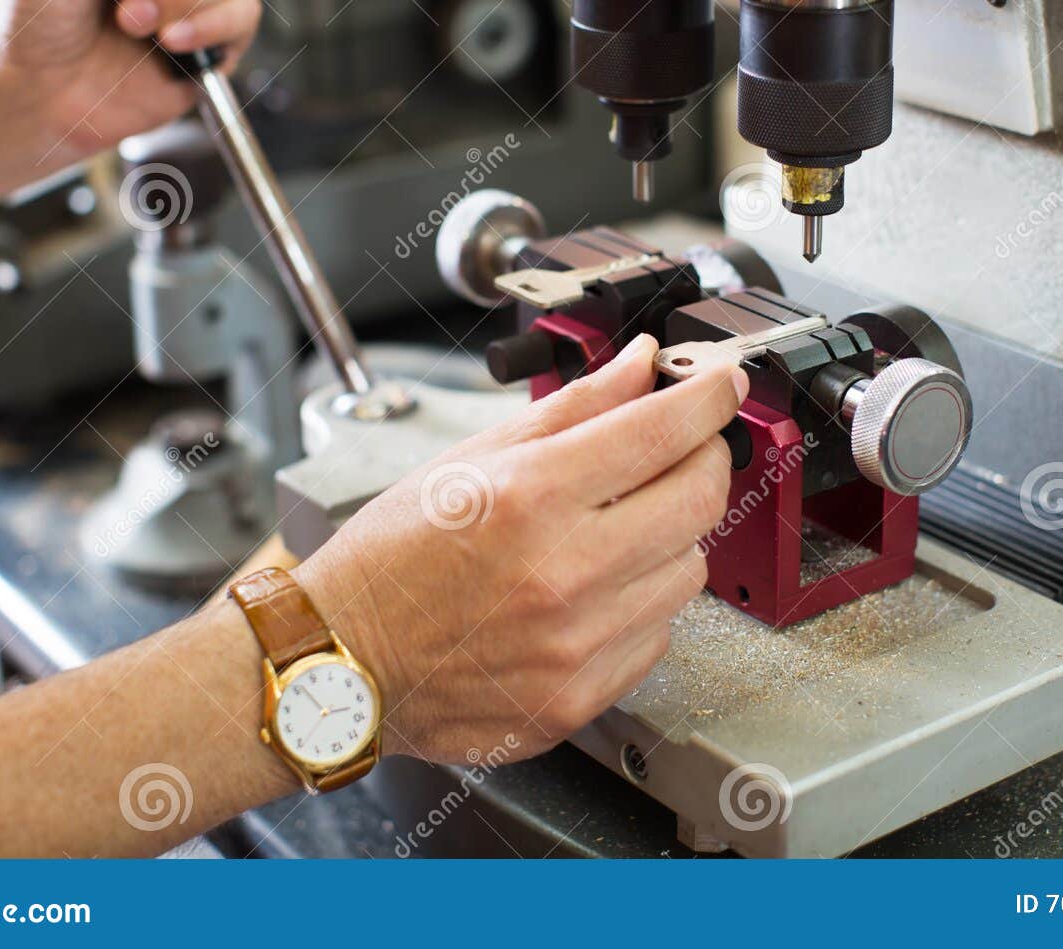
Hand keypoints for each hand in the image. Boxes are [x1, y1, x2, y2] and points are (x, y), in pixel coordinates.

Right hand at [298, 334, 748, 763]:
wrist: (341, 662)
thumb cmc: (391, 557)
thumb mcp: (471, 458)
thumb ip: (572, 409)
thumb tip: (642, 365)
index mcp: (530, 496)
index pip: (663, 430)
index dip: (708, 397)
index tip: (721, 385)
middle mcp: (562, 571)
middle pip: (700, 498)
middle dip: (703, 459)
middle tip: (681, 450)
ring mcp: (576, 642)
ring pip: (688, 569)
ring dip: (668, 538)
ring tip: (612, 533)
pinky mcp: (579, 696)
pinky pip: (657, 634)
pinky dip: (640, 604)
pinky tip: (591, 593)